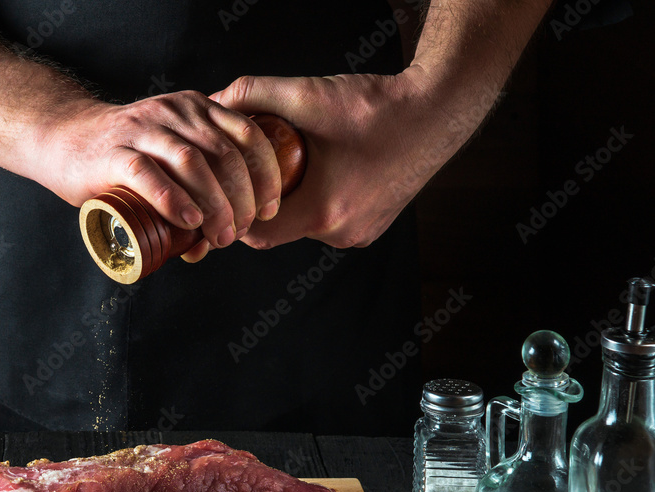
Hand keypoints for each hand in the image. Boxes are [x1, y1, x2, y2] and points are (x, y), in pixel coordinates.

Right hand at [36, 92, 282, 250]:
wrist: (63, 140)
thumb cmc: (124, 157)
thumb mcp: (172, 150)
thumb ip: (203, 181)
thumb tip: (224, 236)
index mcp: (197, 108)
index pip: (248, 135)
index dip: (267, 174)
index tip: (271, 209)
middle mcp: (175, 113)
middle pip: (225, 153)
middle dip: (243, 199)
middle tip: (241, 233)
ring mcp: (143, 130)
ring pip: (192, 163)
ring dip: (214, 204)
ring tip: (219, 236)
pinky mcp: (113, 152)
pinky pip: (147, 172)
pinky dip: (172, 198)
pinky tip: (188, 221)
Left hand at [209, 67, 488, 249]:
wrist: (438, 111)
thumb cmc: (378, 107)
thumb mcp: (309, 95)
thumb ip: (255, 94)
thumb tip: (216, 100)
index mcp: (324, 211)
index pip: (257, 234)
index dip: (236, 212)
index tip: (226, 188)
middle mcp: (343, 232)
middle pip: (280, 230)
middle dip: (262, 203)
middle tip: (251, 171)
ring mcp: (361, 233)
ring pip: (304, 226)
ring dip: (290, 201)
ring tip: (287, 164)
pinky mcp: (373, 225)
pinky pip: (329, 221)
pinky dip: (315, 200)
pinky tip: (318, 170)